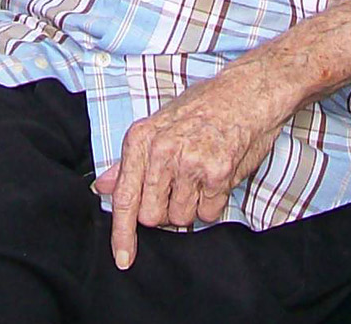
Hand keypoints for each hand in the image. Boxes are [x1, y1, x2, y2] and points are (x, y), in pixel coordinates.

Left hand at [92, 62, 291, 269]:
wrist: (247, 91)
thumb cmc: (203, 107)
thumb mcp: (159, 124)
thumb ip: (130, 161)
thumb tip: (103, 187)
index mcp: (141, 139)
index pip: (124, 196)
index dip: (121, 233)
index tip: (123, 259)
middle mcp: (162, 151)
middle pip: (152, 217)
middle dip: (166, 211)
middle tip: (180, 185)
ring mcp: (190, 163)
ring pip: (181, 218)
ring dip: (191, 207)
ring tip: (200, 175)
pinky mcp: (217, 173)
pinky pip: (208, 214)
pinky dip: (213, 203)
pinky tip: (217, 176)